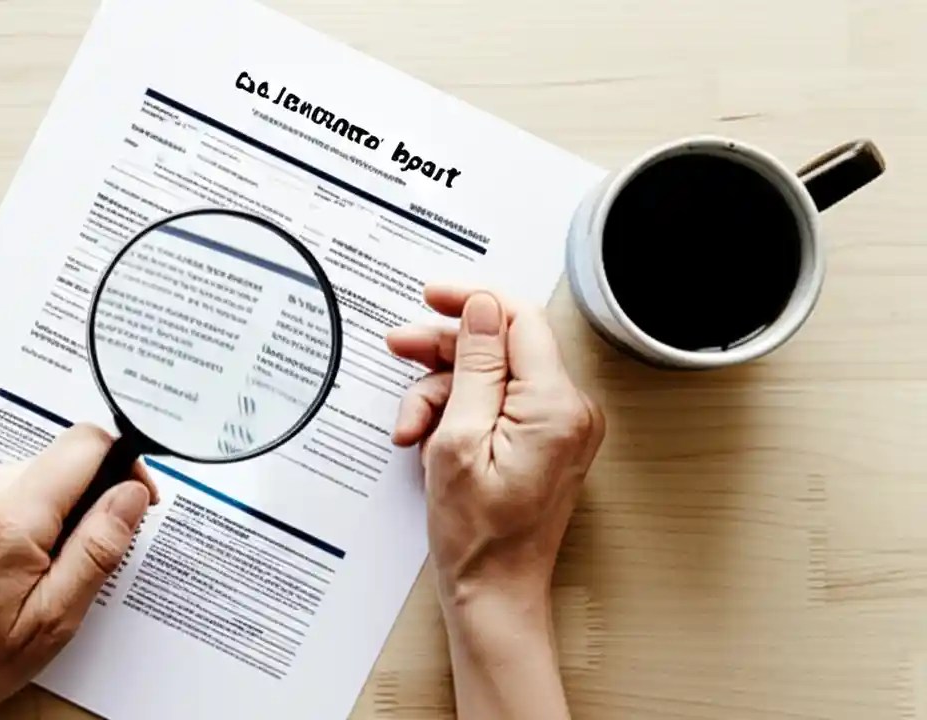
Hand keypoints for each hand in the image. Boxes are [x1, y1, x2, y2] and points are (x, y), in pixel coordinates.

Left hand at [0, 424, 157, 719]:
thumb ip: (97, 550)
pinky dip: (10, 513)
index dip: (124, 464)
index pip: (86, 444)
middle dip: (81, 502)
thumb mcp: (49, 622)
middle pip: (59, 461)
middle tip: (69, 561)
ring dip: (43, 511)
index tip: (132, 499)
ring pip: (29, 473)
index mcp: (7, 520)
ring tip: (23, 570)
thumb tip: (132, 494)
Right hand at [386, 284, 603, 719]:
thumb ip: (473, 365)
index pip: (518, 319)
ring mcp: (560, 427)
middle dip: (444, 352)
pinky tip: (430, 439)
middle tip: (400, 351)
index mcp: (555, 405)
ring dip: (442, 392)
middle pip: (501, 347)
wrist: (493, 593)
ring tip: (410, 430)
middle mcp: (569, 410)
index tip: (432, 298)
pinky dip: (459, 414)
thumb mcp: (457, 439)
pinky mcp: (546, 441)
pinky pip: (498, 404)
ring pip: (492, 376)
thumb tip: (482, 309)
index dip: (470, 301)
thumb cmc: (478, 535)